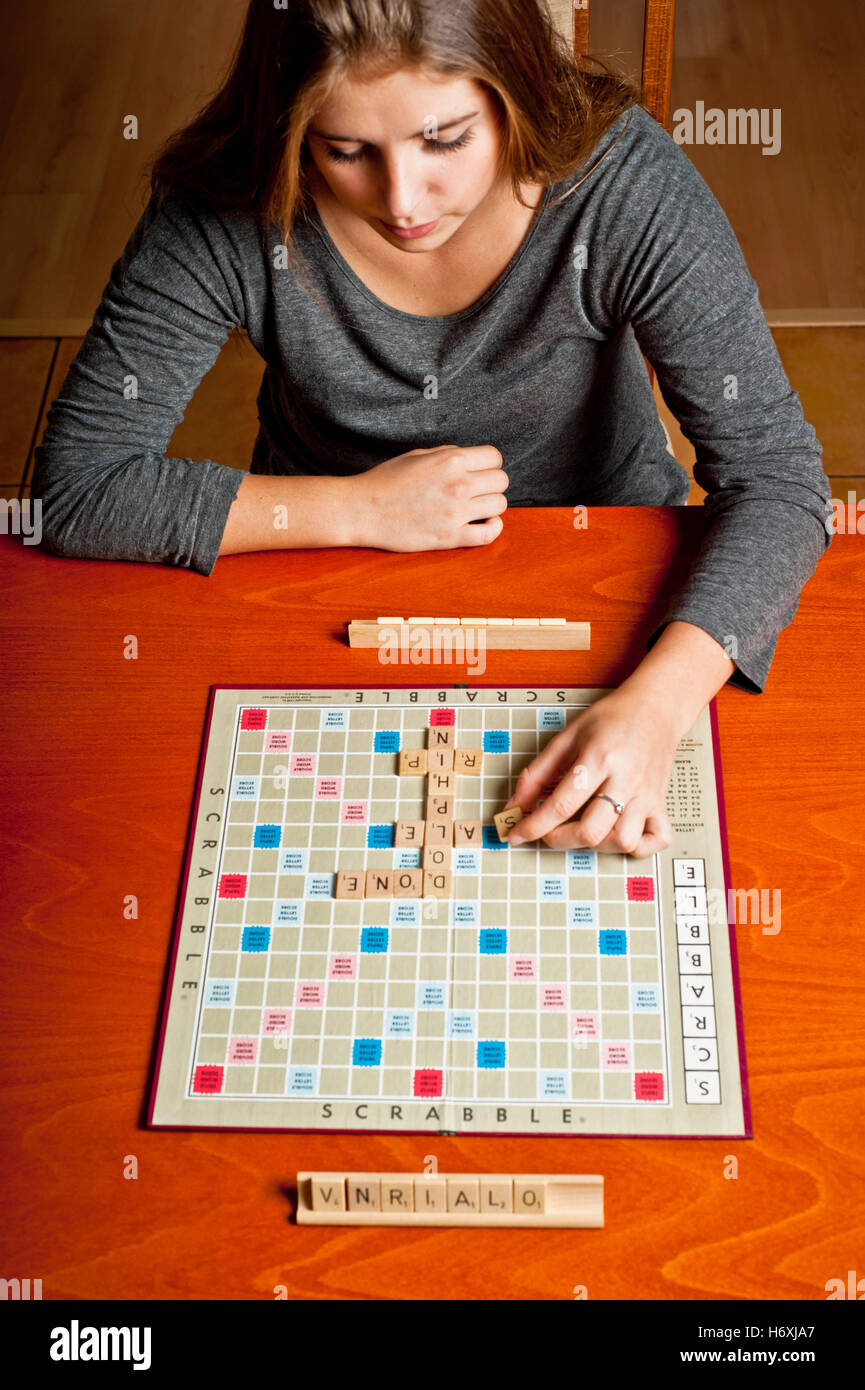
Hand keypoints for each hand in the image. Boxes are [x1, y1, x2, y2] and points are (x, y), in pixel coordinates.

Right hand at [348, 444, 507, 549]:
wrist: (361, 510)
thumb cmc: (384, 481)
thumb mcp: (416, 455)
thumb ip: (446, 454)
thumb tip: (468, 457)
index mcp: (450, 460)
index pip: (494, 457)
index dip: (489, 463)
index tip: (480, 470)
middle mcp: (458, 485)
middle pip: (501, 481)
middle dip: (492, 483)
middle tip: (478, 489)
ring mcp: (455, 513)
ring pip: (500, 505)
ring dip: (491, 505)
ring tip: (477, 506)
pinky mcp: (450, 538)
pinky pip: (488, 534)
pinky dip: (493, 528)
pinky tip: (486, 523)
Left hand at [502, 688, 677, 857]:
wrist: (656, 706)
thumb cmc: (612, 718)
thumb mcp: (567, 736)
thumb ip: (538, 773)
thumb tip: (514, 805)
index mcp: (599, 758)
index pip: (562, 804)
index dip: (534, 826)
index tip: (516, 834)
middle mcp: (626, 779)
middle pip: (591, 831)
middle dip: (560, 840)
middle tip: (548, 831)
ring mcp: (647, 794)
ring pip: (623, 841)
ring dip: (597, 845)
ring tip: (583, 831)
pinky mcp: (661, 802)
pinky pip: (658, 839)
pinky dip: (638, 847)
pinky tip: (619, 835)